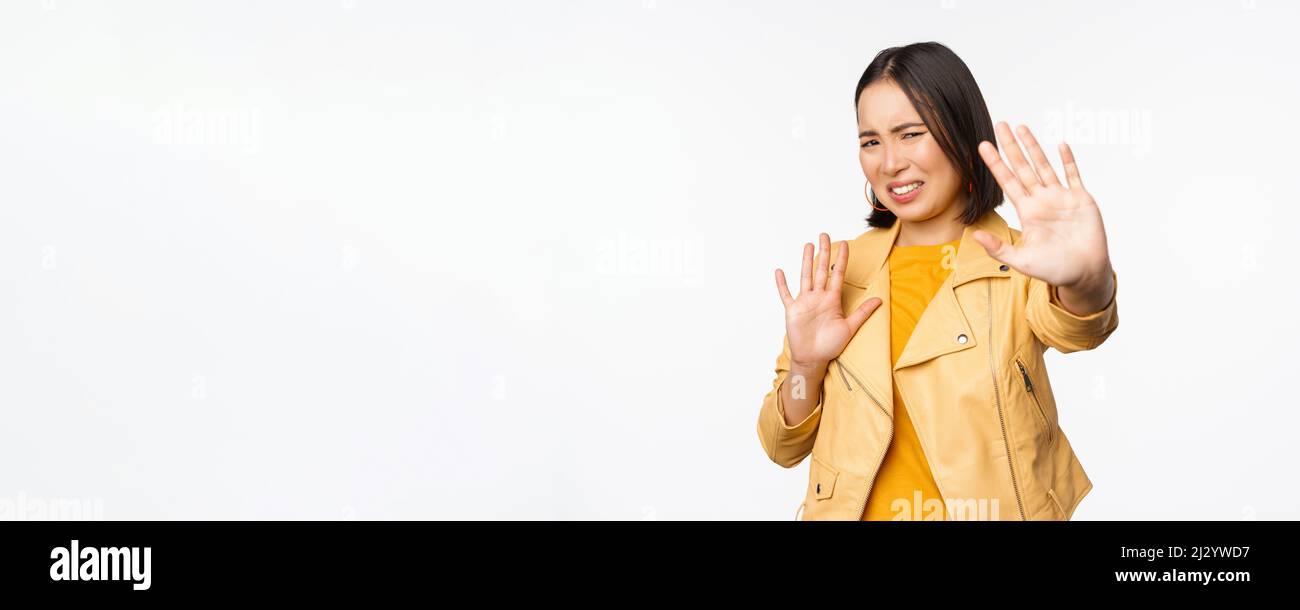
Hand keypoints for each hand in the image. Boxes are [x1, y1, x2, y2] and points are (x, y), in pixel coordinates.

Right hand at [775, 233, 881, 368]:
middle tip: (825, 235)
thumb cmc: (831, 345)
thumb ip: (863, 313)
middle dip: (824, 253)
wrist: (814, 358)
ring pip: (805, 277)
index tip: (845, 244)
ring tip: (808, 245)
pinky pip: (786, 294)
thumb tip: (880, 300)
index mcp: (832, 300)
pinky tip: (779, 272)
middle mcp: (818, 297)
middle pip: (821, 270)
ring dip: (806, 261)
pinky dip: (782, 284)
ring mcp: (805, 302)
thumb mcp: (849, 327)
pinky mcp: (793, 310)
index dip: (842, 260)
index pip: (838, 275)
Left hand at [972, 122, 1112, 295]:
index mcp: (1027, 212)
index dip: (995, 163)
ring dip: (1034, 147)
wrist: (1085, 274)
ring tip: (1022, 127)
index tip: (983, 146)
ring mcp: (1061, 198)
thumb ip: (999, 249)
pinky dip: (1067, 160)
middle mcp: (1042, 200)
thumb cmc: (1055, 270)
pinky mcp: (1081, 199)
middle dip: (1010, 146)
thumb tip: (974, 236)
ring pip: (1044, 165)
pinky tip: (1060, 144)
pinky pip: (1073, 175)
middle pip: (1022, 167)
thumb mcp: (1022, 261)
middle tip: (999, 124)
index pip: (1007, 181)